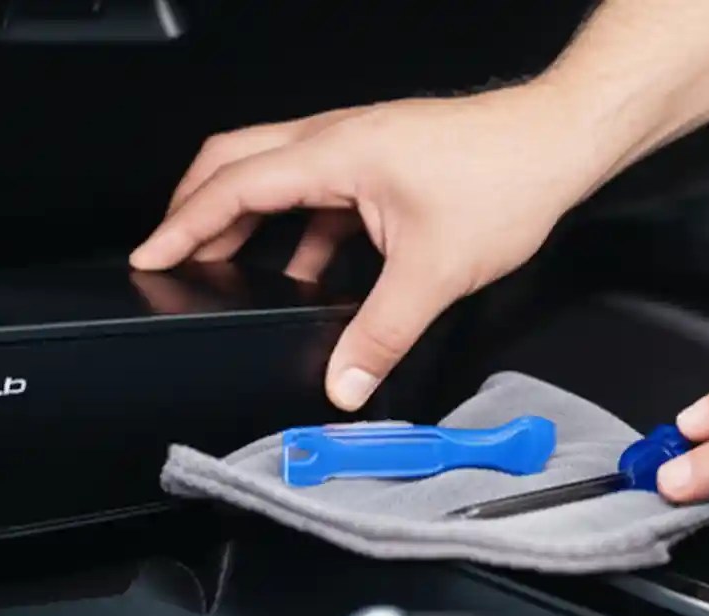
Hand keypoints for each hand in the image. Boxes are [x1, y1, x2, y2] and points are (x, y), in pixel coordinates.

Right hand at [130, 83, 609, 410]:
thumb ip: (379, 334)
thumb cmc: (507, 176)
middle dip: (194, 208)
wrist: (558, 140)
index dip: (183, 224)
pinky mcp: (377, 162)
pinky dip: (295, 232)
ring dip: (243, 219)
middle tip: (170, 252)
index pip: (234, 186)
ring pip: (273, 176)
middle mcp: (336, 141)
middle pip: (235, 162)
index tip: (150, 253)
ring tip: (222, 266)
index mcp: (334, 155)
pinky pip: (315, 195)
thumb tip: (342, 381)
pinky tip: (304, 272)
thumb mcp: (434, 271)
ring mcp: (356, 148)